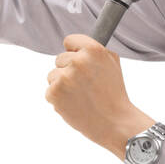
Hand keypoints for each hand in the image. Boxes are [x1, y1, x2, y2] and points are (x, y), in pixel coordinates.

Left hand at [45, 34, 155, 158]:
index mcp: (93, 50)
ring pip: (52, 75)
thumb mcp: (112, 64)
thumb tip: (76, 45)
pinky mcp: (54, 93)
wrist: (115, 123)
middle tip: (84, 86)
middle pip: (59, 59)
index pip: (70, 40)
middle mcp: (77, 61)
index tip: (78, 61)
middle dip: (68, 70)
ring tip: (80, 96)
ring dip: (62, 85)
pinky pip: (50, 91)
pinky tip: (74, 105)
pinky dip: (59, 99)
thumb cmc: (114, 94)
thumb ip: (95, 51)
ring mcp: (64, 77)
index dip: (74, 51)